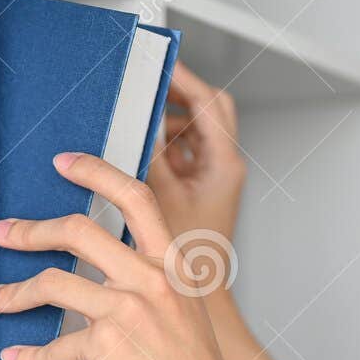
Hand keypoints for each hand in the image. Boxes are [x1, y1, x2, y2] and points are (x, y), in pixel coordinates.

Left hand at [0, 152, 255, 359]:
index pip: (135, 198)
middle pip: (79, 229)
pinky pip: (53, 343)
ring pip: (53, 281)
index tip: (66, 164)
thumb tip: (105, 283)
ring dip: (15, 290)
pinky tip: (17, 358)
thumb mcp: (186, 321)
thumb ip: (152, 293)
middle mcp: (151, 280)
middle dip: (32, 229)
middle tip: (8, 232)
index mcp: (174, 267)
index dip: (96, 172)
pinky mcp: (105, 344)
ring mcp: (128, 309)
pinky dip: (29, 354)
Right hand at [147, 63, 245, 267]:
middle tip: (145, 87)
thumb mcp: (160, 201)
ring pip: (193, 133)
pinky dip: (162, 148)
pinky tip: (137, 156)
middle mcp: (223, 168)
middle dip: (176, 97)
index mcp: (225, 166)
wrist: (198, 296)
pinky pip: (182, 155)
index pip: (209, 103)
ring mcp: (212, 179)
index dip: (183, 78)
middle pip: (205, 112)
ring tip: (135, 126)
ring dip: (166, 124)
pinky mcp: (199, 190)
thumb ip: (150, 158)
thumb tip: (138, 123)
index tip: (160, 63)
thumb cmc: (188, 261)